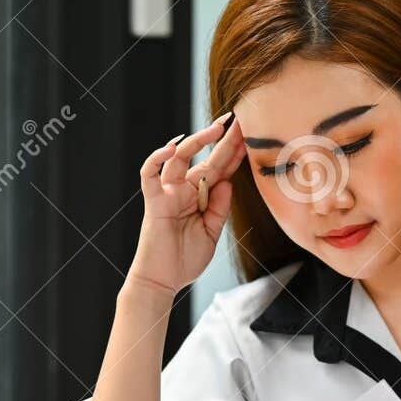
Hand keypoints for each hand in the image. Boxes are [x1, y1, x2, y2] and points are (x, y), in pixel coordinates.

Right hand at [128, 112, 245, 295]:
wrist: (163, 281)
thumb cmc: (185, 259)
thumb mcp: (212, 231)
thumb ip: (220, 206)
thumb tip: (227, 181)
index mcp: (199, 196)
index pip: (219, 168)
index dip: (234, 152)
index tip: (250, 135)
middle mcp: (184, 190)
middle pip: (204, 158)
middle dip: (222, 139)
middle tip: (238, 120)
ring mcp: (168, 193)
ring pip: (179, 158)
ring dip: (197, 141)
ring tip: (217, 128)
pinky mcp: (154, 201)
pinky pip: (150, 175)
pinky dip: (157, 158)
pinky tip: (171, 146)